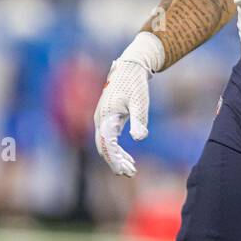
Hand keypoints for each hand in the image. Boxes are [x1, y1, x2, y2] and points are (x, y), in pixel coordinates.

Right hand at [94, 32, 164, 176]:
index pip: (106, 145)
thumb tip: (139, 138)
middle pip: (104, 148)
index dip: (114, 161)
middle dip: (116, 162)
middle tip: (130, 173)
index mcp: (106, 118)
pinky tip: (128, 157)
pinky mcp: (107, 118)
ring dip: (117, 158)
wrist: (130, 68)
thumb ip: (139, 120)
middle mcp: (100, 120)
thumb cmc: (135, 84)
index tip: (125, 172)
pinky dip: (117, 150)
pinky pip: (109, 139)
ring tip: (131, 169)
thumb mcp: (140, 103)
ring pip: (106, 145)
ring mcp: (102, 119)